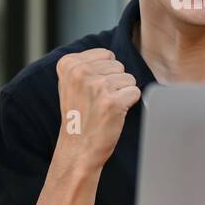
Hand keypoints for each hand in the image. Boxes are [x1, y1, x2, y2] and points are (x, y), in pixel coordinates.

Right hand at [54, 48, 140, 170]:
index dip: (104, 73)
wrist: (77, 149)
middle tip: (98, 102)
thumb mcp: (72, 83)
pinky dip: (129, 104)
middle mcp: (81, 72)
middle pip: (119, 65)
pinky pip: (135, 92)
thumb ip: (86, 64)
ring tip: (104, 108)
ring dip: (122, 94)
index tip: (90, 91)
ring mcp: (96, 86)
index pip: (106, 55)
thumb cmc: (78, 116)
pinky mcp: (112, 102)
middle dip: (114, 83)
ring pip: (129, 78)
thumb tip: (112, 55)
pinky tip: (113, 114)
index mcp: (68, 63)